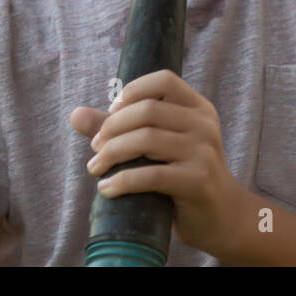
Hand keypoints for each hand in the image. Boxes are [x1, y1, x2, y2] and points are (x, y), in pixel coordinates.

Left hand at [69, 69, 249, 257]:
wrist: (220, 215)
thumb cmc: (182, 175)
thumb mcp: (157, 146)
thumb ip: (119, 128)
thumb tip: (75, 114)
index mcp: (198, 108)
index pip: (164, 80)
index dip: (132, 91)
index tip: (111, 112)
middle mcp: (204, 124)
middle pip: (148, 110)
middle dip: (112, 127)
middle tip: (95, 147)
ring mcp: (203, 152)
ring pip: (146, 140)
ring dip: (111, 154)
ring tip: (95, 168)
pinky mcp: (197, 181)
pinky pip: (151, 175)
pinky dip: (122, 181)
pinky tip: (106, 189)